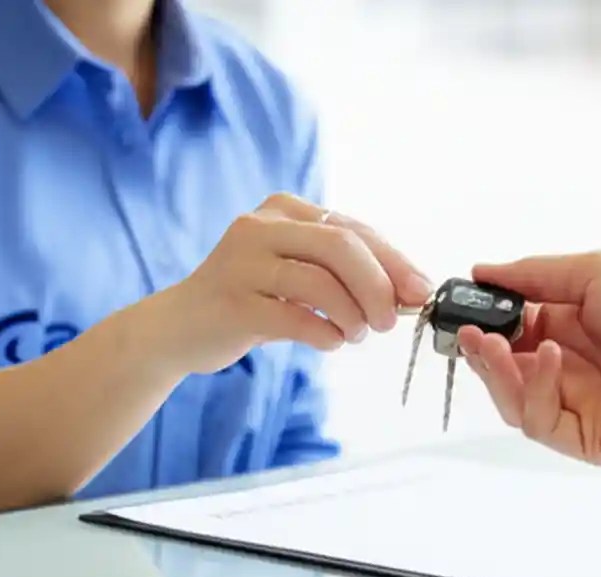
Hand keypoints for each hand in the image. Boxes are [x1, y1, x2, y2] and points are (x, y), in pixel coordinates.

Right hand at [155, 193, 432, 374]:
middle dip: (378, 288)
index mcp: (284, 209)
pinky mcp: (232, 301)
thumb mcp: (299, 273)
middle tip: (389, 321)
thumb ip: (347, 274)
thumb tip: (411, 292)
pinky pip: (296, 318)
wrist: (180, 329)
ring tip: (355, 334)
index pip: (354, 229)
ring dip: (352, 316)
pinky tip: (330, 342)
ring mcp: (242, 262)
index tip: (420, 293)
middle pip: (341, 247)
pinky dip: (325, 334)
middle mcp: (260, 226)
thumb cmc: (253, 301)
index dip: (395, 262)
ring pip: (320, 283)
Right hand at [457, 251, 600, 464]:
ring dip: (496, 369)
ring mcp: (578, 407)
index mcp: (574, 328)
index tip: (461, 309)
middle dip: (482, 350)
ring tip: (491, 342)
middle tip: (465, 331)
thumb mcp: (593, 273)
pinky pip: (538, 420)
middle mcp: (573, 369)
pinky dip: (532, 388)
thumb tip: (482, 271)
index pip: (513, 331)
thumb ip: (533, 276)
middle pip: (506, 369)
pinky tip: (547, 356)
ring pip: (513, 398)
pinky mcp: (586, 439)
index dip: (485, 322)